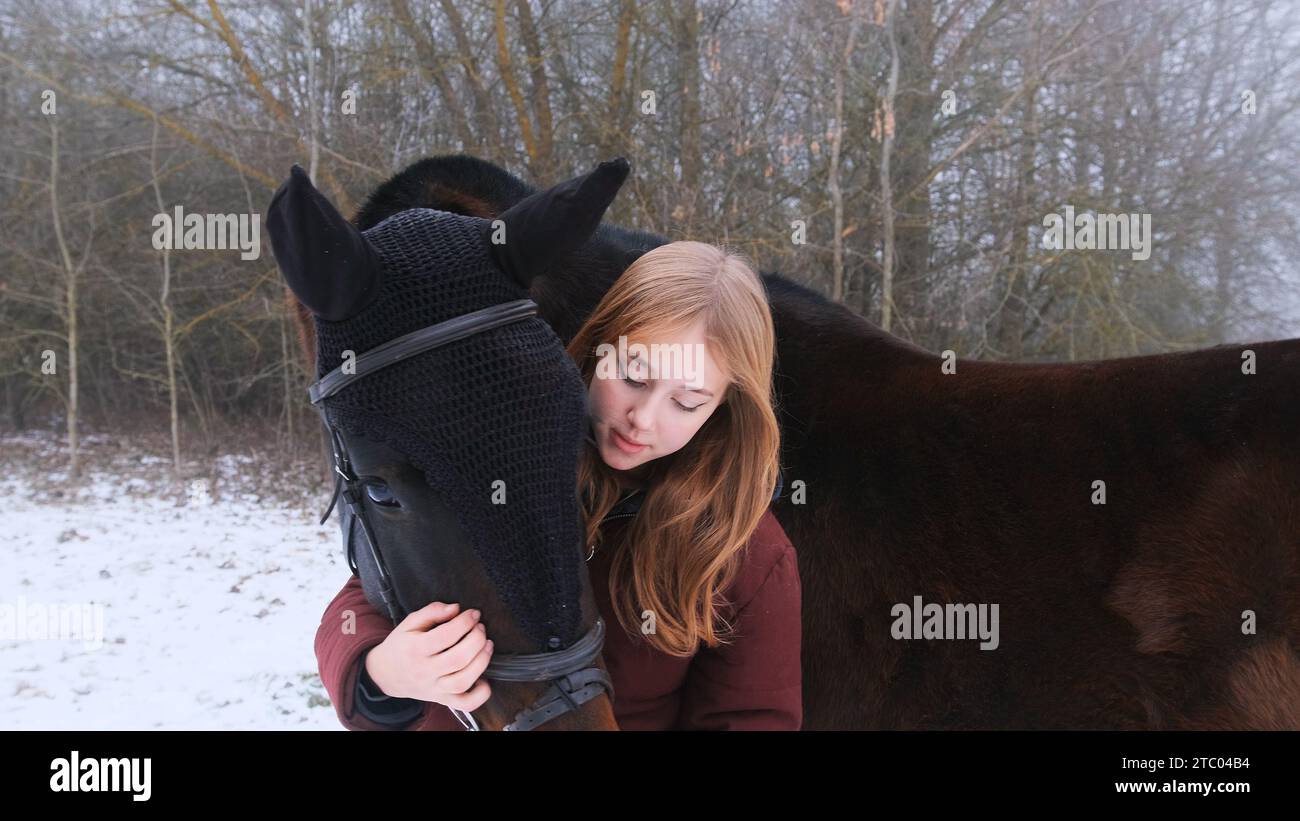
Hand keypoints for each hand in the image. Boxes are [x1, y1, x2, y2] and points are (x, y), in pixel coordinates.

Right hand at [364, 601, 493, 711]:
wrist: (386, 675)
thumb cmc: (401, 646)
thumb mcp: (410, 623)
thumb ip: (432, 611)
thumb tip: (455, 608)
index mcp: (415, 649)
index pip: (445, 636)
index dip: (465, 622)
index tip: (473, 614)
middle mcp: (425, 671)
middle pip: (458, 659)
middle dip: (476, 639)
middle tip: (480, 628)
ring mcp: (435, 688)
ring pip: (463, 681)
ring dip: (481, 661)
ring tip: (487, 645)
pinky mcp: (442, 700)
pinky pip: (465, 704)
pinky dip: (480, 695)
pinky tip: (484, 679)